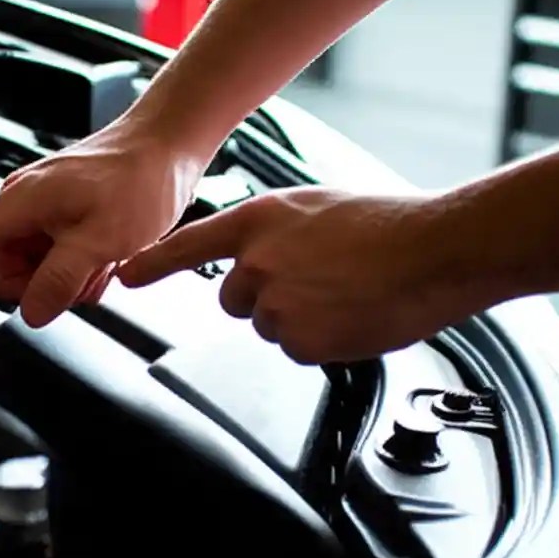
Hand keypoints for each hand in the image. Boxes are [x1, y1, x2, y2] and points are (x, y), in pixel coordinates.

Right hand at [0, 115, 208, 326]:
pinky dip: (79, 269)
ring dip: (67, 280)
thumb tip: (31, 312)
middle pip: (3, 279)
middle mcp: (20, 210)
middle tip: (86, 267)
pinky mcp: (60, 222)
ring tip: (103, 254)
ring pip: (32, 277)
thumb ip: (60, 279)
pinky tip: (106, 252)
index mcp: (18, 207)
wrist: (167, 146)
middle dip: (41, 288)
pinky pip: (54, 265)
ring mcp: (40, 217)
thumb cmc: (138, 178)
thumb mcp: (103, 238)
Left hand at [118, 187, 479, 363]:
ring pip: (270, 326)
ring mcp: (276, 305)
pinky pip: (299, 349)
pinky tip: (352, 314)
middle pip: (234, 299)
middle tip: (316, 281)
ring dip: (299, 318)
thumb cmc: (387, 224)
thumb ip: (274, 234)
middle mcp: (257, 263)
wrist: (431, 250)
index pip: (188, 247)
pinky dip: (322, 339)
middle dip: (264, 297)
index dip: (153, 264)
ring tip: (344, 292)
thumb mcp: (314, 208)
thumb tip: (262, 258)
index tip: (127, 276)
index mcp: (258, 221)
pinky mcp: (300, 342)